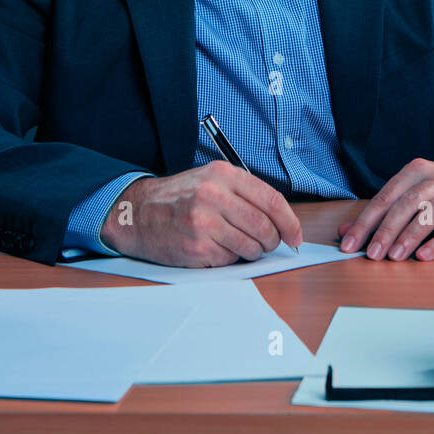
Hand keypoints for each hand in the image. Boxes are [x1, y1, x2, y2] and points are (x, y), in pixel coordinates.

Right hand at [99, 161, 303, 266]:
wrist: (137, 213)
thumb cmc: (178, 197)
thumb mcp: (210, 179)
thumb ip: (243, 193)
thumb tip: (280, 219)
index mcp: (223, 174)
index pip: (271, 199)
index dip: (290, 221)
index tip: (295, 235)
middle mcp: (214, 196)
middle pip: (264, 226)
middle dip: (273, 240)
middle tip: (269, 244)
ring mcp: (204, 223)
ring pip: (250, 246)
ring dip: (252, 251)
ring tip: (238, 244)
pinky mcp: (196, 248)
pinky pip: (230, 259)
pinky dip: (229, 258)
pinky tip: (215, 248)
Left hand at [337, 159, 433, 261]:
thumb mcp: (412, 194)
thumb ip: (381, 212)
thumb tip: (346, 232)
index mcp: (417, 171)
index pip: (385, 196)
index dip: (366, 220)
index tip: (350, 242)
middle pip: (405, 205)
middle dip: (385, 231)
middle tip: (371, 253)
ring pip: (428, 216)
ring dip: (408, 237)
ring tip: (393, 256)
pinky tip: (423, 256)